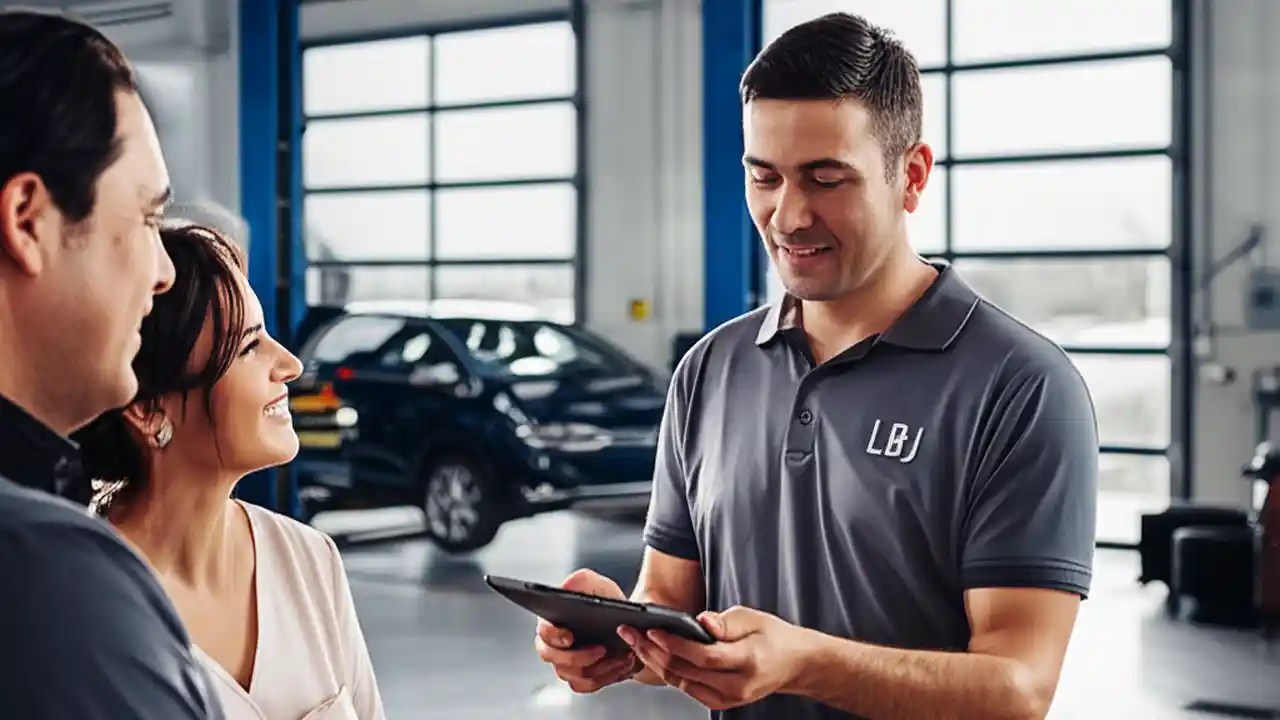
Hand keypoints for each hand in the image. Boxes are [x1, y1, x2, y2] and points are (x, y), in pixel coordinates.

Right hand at [534, 569, 639, 693]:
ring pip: (575, 675)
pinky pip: (588, 685)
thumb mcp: (596, 584)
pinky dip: (606, 677)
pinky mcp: (583, 678)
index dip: (553, 637)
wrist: (625, 620)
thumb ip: (580, 580)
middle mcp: (555, 647)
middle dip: (579, 657)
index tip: (570, 636)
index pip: (543, 633)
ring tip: (620, 654)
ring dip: (600, 667)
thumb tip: (567, 586)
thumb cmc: (604, 601)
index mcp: (552, 623)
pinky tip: (621, 663)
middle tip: (602, 648)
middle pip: (555, 660)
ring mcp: (568, 665)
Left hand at [619, 605, 809, 710]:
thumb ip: (724, 621)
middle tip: (631, 633)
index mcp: (748, 660)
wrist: (794, 663)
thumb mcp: (753, 618)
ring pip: (682, 683)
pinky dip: (669, 674)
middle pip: (687, 672)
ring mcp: (730, 698)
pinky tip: (654, 658)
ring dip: (655, 663)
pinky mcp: (722, 702)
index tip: (652, 630)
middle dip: (654, 651)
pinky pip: (688, 689)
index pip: (703, 656)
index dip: (674, 644)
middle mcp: (738, 685)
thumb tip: (699, 622)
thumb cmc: (774, 636)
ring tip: (636, 643)